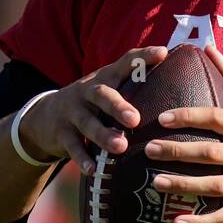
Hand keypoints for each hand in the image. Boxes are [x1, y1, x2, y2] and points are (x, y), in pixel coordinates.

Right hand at [19, 45, 167, 171]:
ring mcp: (72, 112)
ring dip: (103, 135)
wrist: (44, 117)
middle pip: (102, 95)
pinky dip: (82, 158)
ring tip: (120, 147)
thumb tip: (179, 82)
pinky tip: (92, 170)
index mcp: (105, 78)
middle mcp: (87, 91)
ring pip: (87, 122)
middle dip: (118, 106)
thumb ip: (134, 86)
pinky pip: (72, 147)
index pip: (125, 62)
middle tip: (135, 119)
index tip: (162, 53)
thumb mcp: (108, 90)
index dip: (143, 57)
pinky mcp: (61, 134)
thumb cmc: (92, 103)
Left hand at [143, 43, 222, 222]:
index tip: (161, 118)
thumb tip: (207, 47)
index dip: (189, 117)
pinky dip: (200, 222)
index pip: (218, 118)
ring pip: (216, 186)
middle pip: (212, 153)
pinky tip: (175, 222)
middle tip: (148, 150)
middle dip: (178, 152)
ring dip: (184, 185)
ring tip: (155, 182)